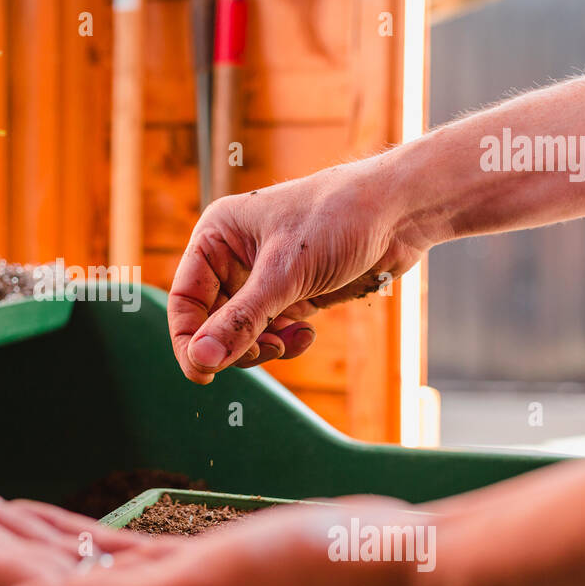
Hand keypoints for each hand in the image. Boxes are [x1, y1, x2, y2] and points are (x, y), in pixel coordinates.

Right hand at [168, 159, 433, 383]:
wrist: (400, 211)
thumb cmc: (338, 218)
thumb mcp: (284, 274)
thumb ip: (240, 321)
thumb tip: (201, 360)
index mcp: (217, 237)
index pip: (184, 299)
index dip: (188, 339)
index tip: (201, 373)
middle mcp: (234, 257)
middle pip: (212, 321)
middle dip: (234, 344)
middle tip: (263, 353)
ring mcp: (264, 277)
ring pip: (243, 332)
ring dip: (261, 346)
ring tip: (288, 342)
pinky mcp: (292, 293)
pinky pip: (273, 331)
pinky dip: (286, 342)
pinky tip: (306, 334)